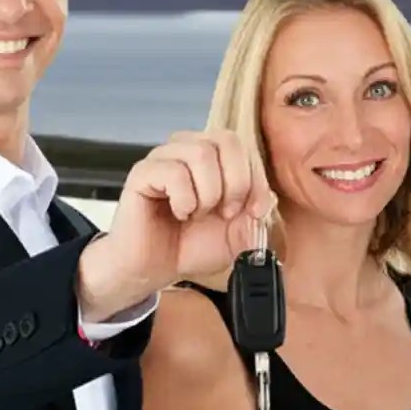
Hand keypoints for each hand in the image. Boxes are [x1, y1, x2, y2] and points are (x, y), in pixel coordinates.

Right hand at [76, 129, 275, 321]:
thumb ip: (254, 214)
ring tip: (198, 214)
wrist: (153, 269)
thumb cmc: (189, 246)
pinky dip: (185, 199)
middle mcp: (187, 150)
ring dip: (209, 192)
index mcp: (212, 158)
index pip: (242, 146)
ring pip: (201, 153)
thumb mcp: (236, 234)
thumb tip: (268, 197)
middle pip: (226, 140)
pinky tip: (179, 213)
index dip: (256, 178)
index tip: (255, 211)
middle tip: (225, 213)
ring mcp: (163, 158)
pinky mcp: (143, 173)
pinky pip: (174, 171)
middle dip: (236, 182)